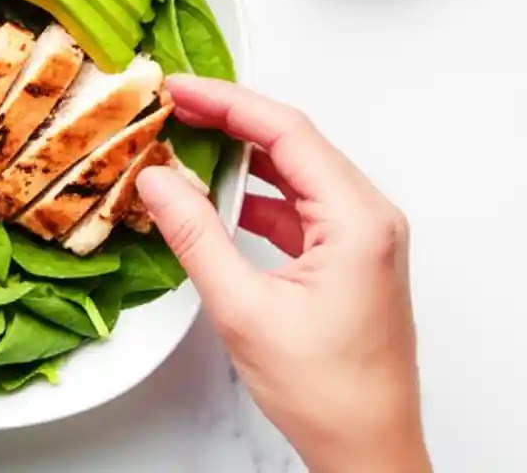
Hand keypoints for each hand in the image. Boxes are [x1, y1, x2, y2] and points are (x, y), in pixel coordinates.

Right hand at [137, 76, 426, 472]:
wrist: (366, 447)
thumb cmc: (326, 391)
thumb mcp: (244, 309)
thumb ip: (196, 236)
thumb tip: (158, 181)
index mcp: (357, 221)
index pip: (286, 134)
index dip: (226, 102)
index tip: (178, 89)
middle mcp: (369, 219)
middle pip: (293, 143)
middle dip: (230, 119)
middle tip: (174, 105)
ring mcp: (361, 238)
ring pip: (294, 173)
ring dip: (240, 156)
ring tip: (185, 141)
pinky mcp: (347, 258)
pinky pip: (298, 206)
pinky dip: (254, 195)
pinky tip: (214, 197)